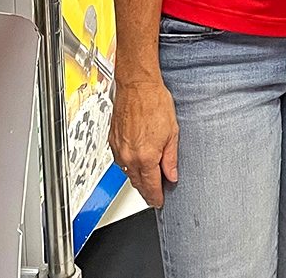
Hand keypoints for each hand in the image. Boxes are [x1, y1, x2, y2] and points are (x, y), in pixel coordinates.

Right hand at [109, 79, 178, 207]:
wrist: (137, 85)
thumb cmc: (154, 102)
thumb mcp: (172, 132)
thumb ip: (171, 158)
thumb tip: (171, 175)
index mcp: (146, 157)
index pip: (151, 186)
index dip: (156, 197)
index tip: (159, 201)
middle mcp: (129, 156)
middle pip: (137, 182)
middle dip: (146, 190)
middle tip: (154, 193)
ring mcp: (119, 149)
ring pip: (128, 172)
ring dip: (137, 177)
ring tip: (147, 178)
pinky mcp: (113, 140)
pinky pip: (120, 160)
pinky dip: (129, 164)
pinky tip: (136, 161)